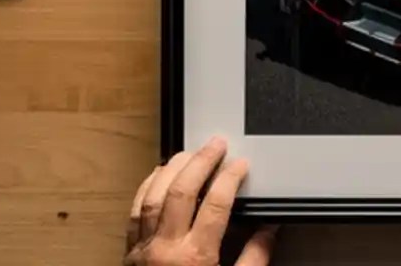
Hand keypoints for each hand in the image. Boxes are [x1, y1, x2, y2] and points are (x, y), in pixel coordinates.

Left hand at [125, 137, 276, 265]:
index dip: (230, 179)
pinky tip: (158, 176)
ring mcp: (144, 250)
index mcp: (195, 258)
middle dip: (200, 162)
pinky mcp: (130, 255)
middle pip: (181, 191)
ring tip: (189, 153)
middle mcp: (165, 250)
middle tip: (216, 145)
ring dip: (171, 169)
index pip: (215, 204)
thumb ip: (254, 260)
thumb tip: (270, 231)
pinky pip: (134, 212)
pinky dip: (146, 189)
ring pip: (152, 196)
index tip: (241, 165)